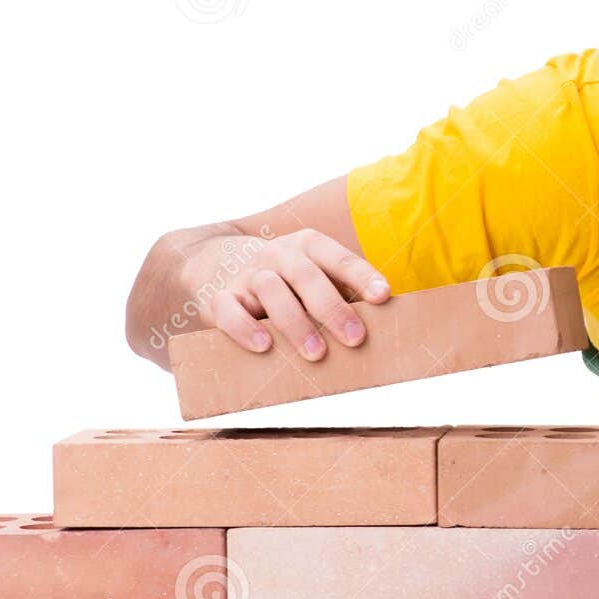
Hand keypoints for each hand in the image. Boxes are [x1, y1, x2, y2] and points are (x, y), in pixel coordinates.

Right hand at [179, 229, 390, 360]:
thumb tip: (384, 327)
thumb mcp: (313, 275)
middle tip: (356, 338)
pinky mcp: (218, 297)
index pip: (339, 259)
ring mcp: (247, 275)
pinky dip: (246, 328)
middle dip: (333, 308)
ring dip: (296, 323)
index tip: (384, 297)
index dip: (362, 277)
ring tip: (317, 353)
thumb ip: (341, 294)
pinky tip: (265, 346)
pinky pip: (229, 311)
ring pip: (271, 291)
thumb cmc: (285, 280)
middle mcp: (278, 254)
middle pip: (307, 276)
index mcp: (308, 245)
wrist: (214, 264)